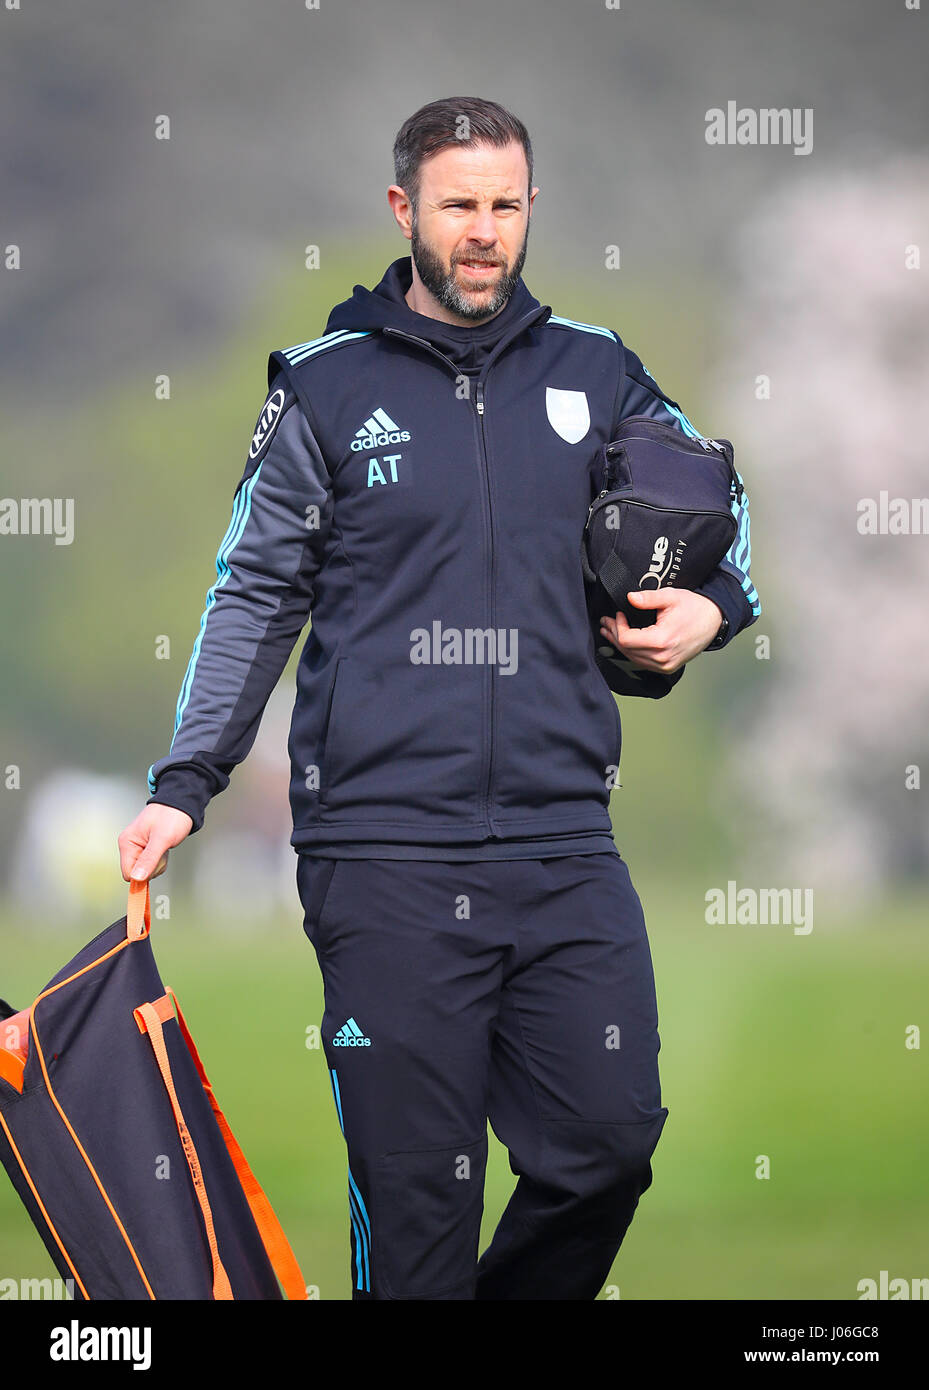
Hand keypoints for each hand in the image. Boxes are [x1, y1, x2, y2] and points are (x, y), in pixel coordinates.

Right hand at [118, 804, 193, 882]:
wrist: (182, 804)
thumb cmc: (172, 815)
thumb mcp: (162, 839)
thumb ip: (149, 859)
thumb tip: (137, 877)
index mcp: (127, 842)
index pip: (128, 873)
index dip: (142, 874)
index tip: (155, 867)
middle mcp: (130, 846)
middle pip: (137, 872)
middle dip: (153, 867)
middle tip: (162, 851)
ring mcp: (138, 848)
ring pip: (146, 870)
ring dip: (159, 863)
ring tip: (164, 846)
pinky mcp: (147, 849)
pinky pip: (152, 864)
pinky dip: (161, 860)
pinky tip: (164, 848)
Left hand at [598, 590, 723, 673]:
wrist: (714, 621)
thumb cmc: (695, 608)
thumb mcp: (671, 596)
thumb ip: (649, 598)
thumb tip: (630, 598)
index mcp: (662, 640)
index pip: (627, 640)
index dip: (618, 627)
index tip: (618, 614)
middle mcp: (663, 657)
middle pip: (627, 650)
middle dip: (614, 634)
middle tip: (607, 622)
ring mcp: (665, 665)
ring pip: (632, 658)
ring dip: (620, 644)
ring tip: (611, 631)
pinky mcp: (667, 667)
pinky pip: (642, 663)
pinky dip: (631, 652)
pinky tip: (625, 643)